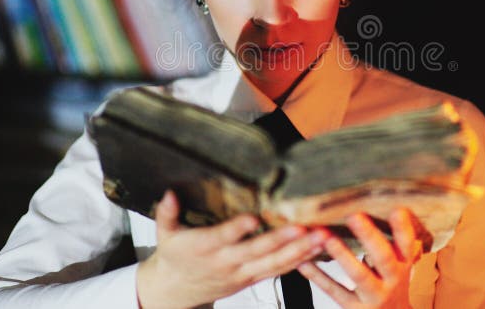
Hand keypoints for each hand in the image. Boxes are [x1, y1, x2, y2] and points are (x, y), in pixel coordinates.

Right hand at [136, 190, 328, 308]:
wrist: (177, 290)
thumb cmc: (176, 255)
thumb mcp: (165, 233)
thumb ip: (167, 213)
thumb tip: (169, 193)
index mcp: (205, 247)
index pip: (223, 237)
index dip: (238, 230)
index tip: (253, 219)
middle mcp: (226, 261)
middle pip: (257, 252)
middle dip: (281, 240)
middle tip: (301, 227)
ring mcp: (242, 272)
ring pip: (274, 263)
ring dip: (299, 250)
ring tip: (319, 236)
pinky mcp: (252, 278)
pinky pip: (279, 270)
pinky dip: (299, 260)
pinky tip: (316, 249)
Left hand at [297, 208, 423, 308]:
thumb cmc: (389, 280)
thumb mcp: (398, 262)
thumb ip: (390, 239)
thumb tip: (374, 201)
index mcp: (403, 263)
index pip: (407, 243)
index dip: (403, 228)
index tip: (396, 209)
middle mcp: (393, 279)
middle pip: (383, 258)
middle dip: (369, 237)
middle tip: (354, 216)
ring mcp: (375, 296)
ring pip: (359, 276)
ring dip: (343, 257)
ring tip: (327, 239)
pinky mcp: (355, 308)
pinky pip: (335, 291)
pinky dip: (318, 276)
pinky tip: (303, 262)